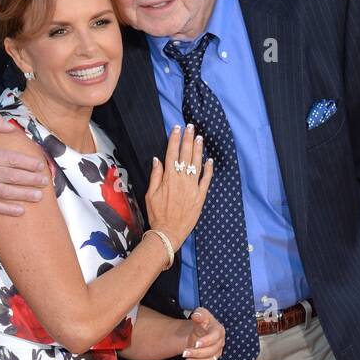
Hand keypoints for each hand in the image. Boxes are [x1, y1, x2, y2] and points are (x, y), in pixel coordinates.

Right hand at [0, 113, 49, 215]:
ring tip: (39, 196)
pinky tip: (20, 210)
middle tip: (45, 181)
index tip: (40, 165)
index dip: (27, 163)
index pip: (10, 159)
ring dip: (23, 195)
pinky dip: (6, 209)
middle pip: (11, 176)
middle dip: (30, 179)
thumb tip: (11, 126)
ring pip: (4, 192)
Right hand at [145, 124, 212, 250]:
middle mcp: (182, 179)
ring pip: (197, 163)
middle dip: (188, 139)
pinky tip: (210, 160)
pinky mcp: (200, 196)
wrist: (168, 232)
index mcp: (168, 177)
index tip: (177, 128)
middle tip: (191, 127)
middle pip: (186, 154)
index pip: (172, 153)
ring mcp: (193, 187)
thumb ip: (155, 176)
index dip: (175, 139)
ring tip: (200, 138)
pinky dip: (208, 169)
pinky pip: (206, 179)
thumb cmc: (157, 214)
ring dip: (199, 149)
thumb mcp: (150, 194)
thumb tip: (157, 160)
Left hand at [180, 307, 224, 359]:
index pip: (216, 337)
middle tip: (185, 353)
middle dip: (198, 353)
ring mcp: (216, 354)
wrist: (199, 332)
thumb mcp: (200, 314)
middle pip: (212, 352)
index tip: (196, 343)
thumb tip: (196, 315)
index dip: (207, 341)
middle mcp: (219, 344)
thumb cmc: (201, 322)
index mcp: (218, 331)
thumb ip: (199, 314)